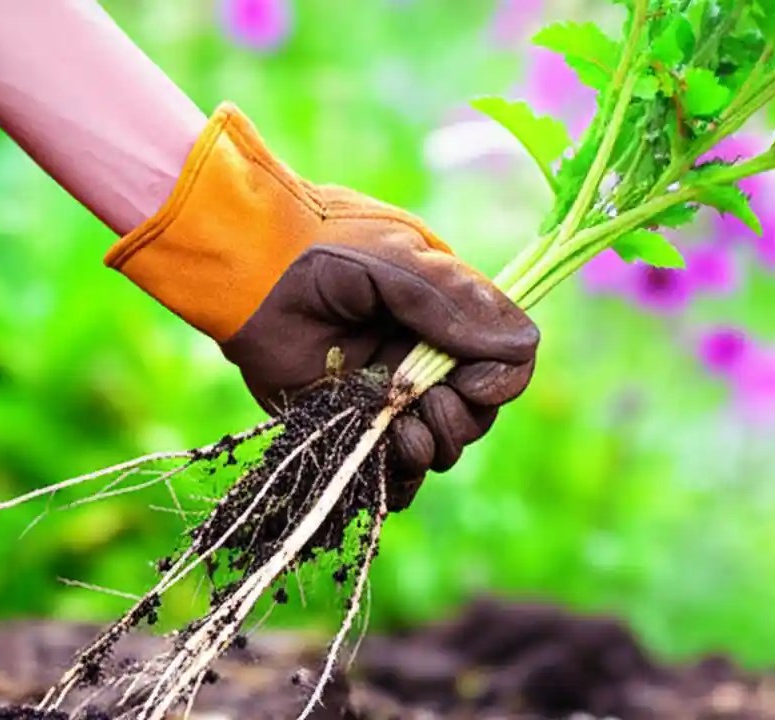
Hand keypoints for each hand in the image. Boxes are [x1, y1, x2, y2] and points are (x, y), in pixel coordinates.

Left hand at [107, 104, 538, 510]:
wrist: (250, 269)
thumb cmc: (325, 249)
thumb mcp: (401, 262)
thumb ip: (458, 303)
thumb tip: (523, 346)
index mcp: (446, 317)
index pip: (502, 363)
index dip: (501, 380)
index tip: (478, 382)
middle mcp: (422, 360)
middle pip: (476, 413)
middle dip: (466, 417)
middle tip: (431, 400)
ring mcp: (385, 397)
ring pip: (440, 446)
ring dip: (439, 445)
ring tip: (409, 427)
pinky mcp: (346, 426)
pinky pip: (391, 472)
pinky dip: (405, 478)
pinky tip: (397, 453)